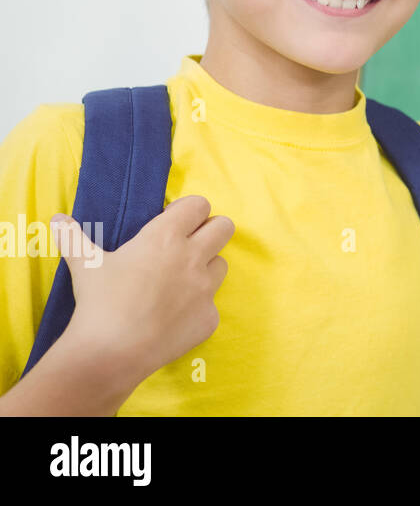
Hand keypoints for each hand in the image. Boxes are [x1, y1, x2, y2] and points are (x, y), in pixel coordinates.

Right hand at [52, 195, 234, 385]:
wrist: (112, 352)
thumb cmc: (99, 301)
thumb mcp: (86, 264)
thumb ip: (74, 238)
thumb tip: (58, 220)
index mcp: (167, 237)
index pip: (199, 205)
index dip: (189, 210)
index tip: (173, 221)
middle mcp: (194, 258)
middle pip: (224, 228)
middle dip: (210, 231)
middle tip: (188, 245)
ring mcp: (206, 289)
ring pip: (221, 265)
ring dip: (206, 268)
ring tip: (178, 282)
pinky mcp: (210, 317)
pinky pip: (211, 305)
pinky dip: (196, 308)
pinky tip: (172, 318)